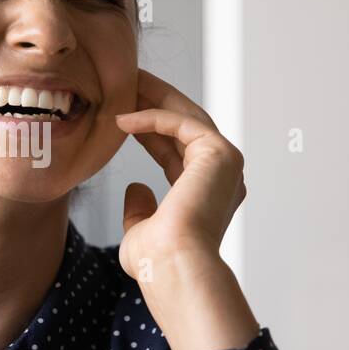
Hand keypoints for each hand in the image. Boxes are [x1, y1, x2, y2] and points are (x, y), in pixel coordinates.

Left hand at [114, 69, 258, 349]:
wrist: (174, 267)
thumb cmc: (158, 261)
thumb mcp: (142, 231)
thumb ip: (141, 210)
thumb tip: (136, 189)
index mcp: (207, 192)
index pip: (177, 149)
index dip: (151, 129)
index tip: (125, 114)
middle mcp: (222, 175)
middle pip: (186, 125)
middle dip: (156, 101)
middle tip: (128, 82)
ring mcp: (225, 163)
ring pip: (187, 116)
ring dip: (155, 98)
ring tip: (126, 83)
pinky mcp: (219, 153)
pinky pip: (182, 123)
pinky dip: (152, 117)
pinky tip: (123, 119)